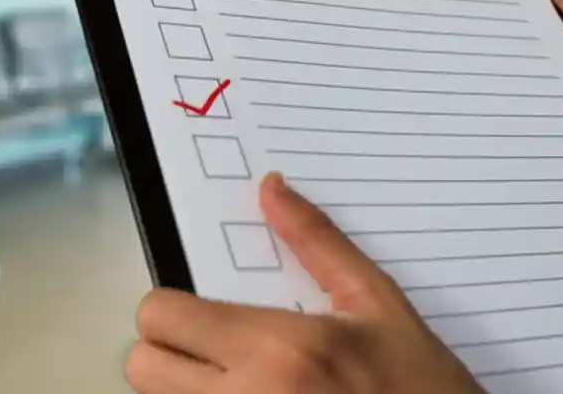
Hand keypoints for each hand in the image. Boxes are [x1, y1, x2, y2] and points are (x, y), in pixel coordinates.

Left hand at [125, 173, 482, 393]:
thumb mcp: (378, 305)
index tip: (202, 314)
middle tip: (211, 353)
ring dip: (182, 391)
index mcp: (278, 348)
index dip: (173, 310)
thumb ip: (318, 244)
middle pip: (142, 366)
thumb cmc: (420, 386)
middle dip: (169, 354)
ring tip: (232, 383)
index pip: (160, 315)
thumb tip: (272, 189)